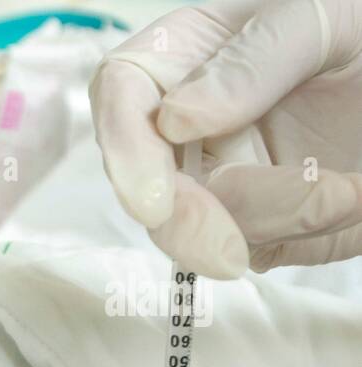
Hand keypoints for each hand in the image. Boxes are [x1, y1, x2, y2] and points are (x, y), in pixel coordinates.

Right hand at [90, 0, 361, 275]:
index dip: (124, 151)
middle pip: (148, 189)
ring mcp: (220, 179)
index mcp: (186, 56)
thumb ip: (251, 61)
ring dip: (280, 219)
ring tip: (348, 190)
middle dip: (189, 224)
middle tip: (230, 251)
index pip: (121, 93)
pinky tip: (351, 196)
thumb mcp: (317, 18)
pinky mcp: (259, 224)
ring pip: (207, 230)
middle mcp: (188, 124)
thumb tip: (173, 120)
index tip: (153, 203)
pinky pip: (260, 248)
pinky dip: (309, 232)